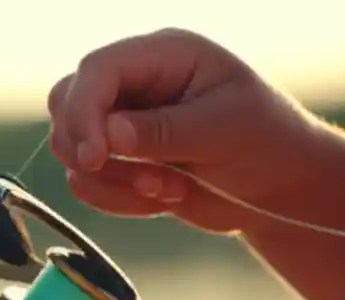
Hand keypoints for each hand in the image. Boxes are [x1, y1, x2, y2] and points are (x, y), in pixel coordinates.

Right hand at [47, 28, 339, 234]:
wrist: (278, 189)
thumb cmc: (267, 143)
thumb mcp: (225, 129)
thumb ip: (165, 130)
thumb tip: (110, 136)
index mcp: (163, 55)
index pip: (97, 70)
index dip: (84, 112)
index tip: (94, 158)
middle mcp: (134, 82)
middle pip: (66, 102)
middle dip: (89, 148)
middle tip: (142, 182)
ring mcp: (121, 121)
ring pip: (69, 148)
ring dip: (113, 181)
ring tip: (168, 189)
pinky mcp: (118, 160)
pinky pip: (86, 182)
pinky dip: (117, 201)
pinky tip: (164, 198)